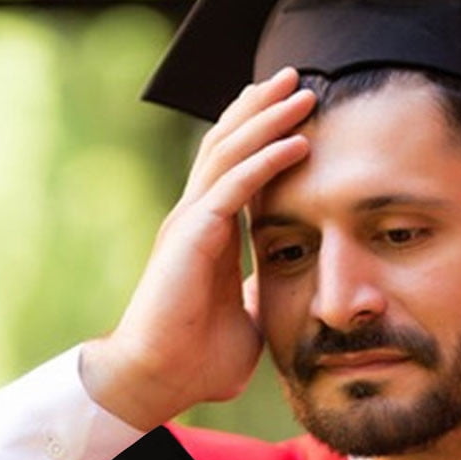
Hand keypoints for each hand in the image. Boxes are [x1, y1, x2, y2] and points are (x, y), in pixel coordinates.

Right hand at [80, 68, 316, 428]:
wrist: (157, 381)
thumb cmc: (196, 361)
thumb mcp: (247, 321)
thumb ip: (260, 297)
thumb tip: (281, 293)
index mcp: (208, 233)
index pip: (234, 167)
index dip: (259, 133)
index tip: (291, 109)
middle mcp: (195, 217)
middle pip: (229, 143)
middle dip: (262, 107)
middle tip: (298, 78)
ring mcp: (189, 222)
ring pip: (231, 152)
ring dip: (268, 119)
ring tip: (302, 92)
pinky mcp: (191, 236)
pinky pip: (234, 186)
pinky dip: (266, 160)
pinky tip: (297, 142)